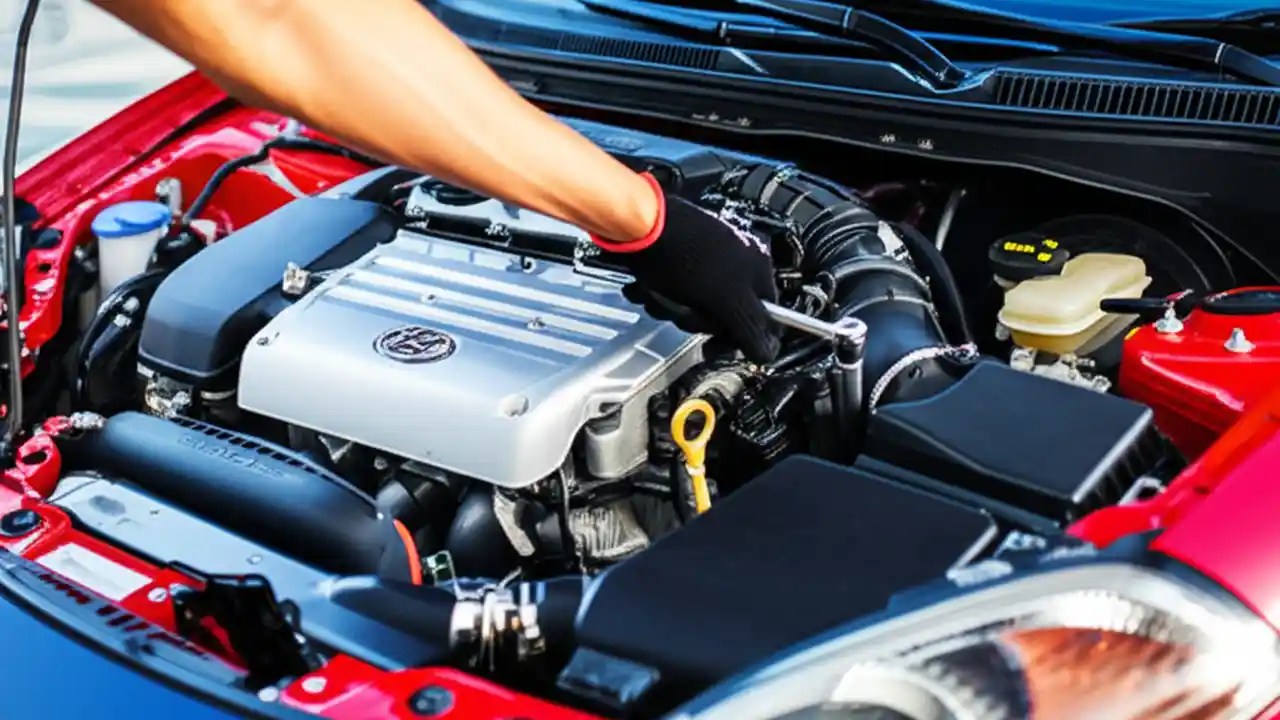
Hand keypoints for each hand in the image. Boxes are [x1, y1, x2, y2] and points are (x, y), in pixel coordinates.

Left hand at [596, 179, 779, 362]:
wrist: (640, 225)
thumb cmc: (685, 256)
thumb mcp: (728, 299)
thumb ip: (751, 327)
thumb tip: (769, 351)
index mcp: (757, 267)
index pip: (762, 317)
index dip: (738, 337)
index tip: (714, 346)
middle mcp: (735, 261)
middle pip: (722, 315)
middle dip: (693, 318)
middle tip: (681, 311)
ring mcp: (705, 259)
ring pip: (691, 305)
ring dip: (669, 307)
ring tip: (656, 294)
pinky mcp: (676, 258)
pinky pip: (670, 290)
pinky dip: (655, 293)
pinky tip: (644, 287)